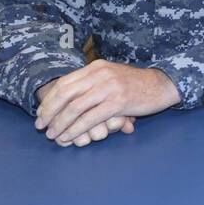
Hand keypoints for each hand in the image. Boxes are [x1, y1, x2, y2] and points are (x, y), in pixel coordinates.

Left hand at [34, 61, 179, 145]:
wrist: (162, 85)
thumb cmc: (137, 84)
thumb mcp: (112, 77)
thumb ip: (93, 83)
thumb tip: (70, 98)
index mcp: (96, 67)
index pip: (65, 83)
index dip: (49, 99)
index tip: (41, 113)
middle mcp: (100, 75)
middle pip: (65, 94)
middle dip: (49, 112)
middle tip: (41, 125)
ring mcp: (109, 88)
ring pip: (75, 108)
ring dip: (60, 124)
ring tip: (53, 135)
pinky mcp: (118, 103)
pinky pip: (89, 119)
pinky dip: (75, 130)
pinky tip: (69, 137)